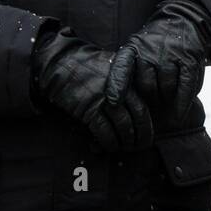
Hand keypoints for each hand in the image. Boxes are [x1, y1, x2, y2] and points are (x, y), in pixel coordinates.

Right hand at [32, 25, 153, 151]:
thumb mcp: (112, 69)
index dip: (146, 126)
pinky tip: (109, 146)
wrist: (63, 63)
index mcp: (127, 79)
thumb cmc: (88, 67)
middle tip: (138, 147)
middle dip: (140, 137)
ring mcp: (105, 98)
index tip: (147, 138)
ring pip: (123, 126)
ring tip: (123, 147)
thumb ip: (126, 86)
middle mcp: (119, 88)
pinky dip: (108, 142)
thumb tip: (138, 111)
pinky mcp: (89, 108)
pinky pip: (104, 130)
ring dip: (125, 141)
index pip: (143, 107)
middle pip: (138, 118)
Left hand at [105, 0, 210, 127]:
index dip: (117, 86)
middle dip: (150, 99)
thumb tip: (120, 106)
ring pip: (167, 87)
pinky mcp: (189, 59)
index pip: (122, 67)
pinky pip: (185, 86)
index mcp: (133, 48)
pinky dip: (182, 103)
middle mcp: (151, 50)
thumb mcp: (137, 51)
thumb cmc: (154, 47)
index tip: (113, 102)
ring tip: (166, 101)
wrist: (183, 21)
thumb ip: (129, 74)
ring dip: (167, 99)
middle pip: (147, 86)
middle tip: (154, 103)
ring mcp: (171, 53)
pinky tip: (179, 114)